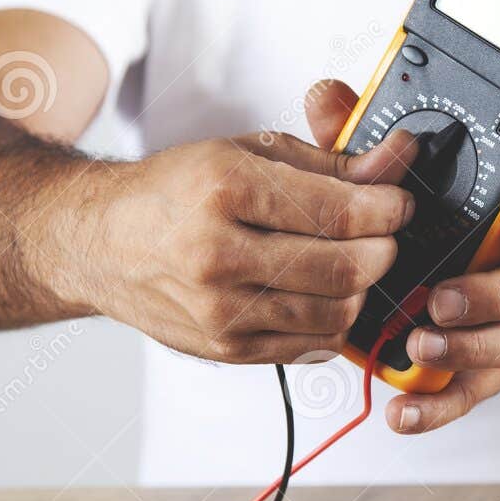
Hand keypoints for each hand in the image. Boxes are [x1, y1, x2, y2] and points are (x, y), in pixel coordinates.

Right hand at [72, 131, 415, 363]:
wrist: (101, 243)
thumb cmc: (176, 192)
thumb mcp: (249, 152)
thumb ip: (331, 161)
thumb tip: (398, 159)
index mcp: (225, 190)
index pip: (340, 211)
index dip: (389, 208)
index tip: (398, 203)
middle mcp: (218, 254)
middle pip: (347, 268)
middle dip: (384, 250)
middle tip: (383, 234)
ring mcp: (221, 310)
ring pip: (338, 312)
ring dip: (362, 287)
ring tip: (351, 260)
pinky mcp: (227, 348)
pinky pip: (315, 344)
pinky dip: (335, 319)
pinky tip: (321, 291)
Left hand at [304, 80, 499, 433]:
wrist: (481, 294)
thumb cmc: (440, 227)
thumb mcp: (411, 179)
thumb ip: (370, 142)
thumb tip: (325, 98)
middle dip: (493, 294)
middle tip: (443, 298)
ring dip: (466, 347)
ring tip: (419, 345)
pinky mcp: (486, 369)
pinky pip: (470, 393)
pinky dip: (437, 407)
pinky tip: (402, 412)